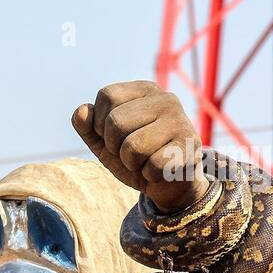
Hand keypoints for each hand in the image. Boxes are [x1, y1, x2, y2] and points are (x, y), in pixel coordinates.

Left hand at [71, 81, 207, 212]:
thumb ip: (88, 127)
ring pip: (132, 147)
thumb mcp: (104, 142)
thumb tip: (81, 111)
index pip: (107, 95)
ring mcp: (181, 121)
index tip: (115, 135)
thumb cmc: (134, 156)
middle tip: (130, 152)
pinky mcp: (190, 146)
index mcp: (145, 90)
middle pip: (115, 122)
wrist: (168, 182)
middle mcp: (166, 99)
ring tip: (144, 160)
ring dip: (131, 163)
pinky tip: (160, 169)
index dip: (100, 123)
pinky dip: (149, 174)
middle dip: (114, 147)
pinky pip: (152, 165)